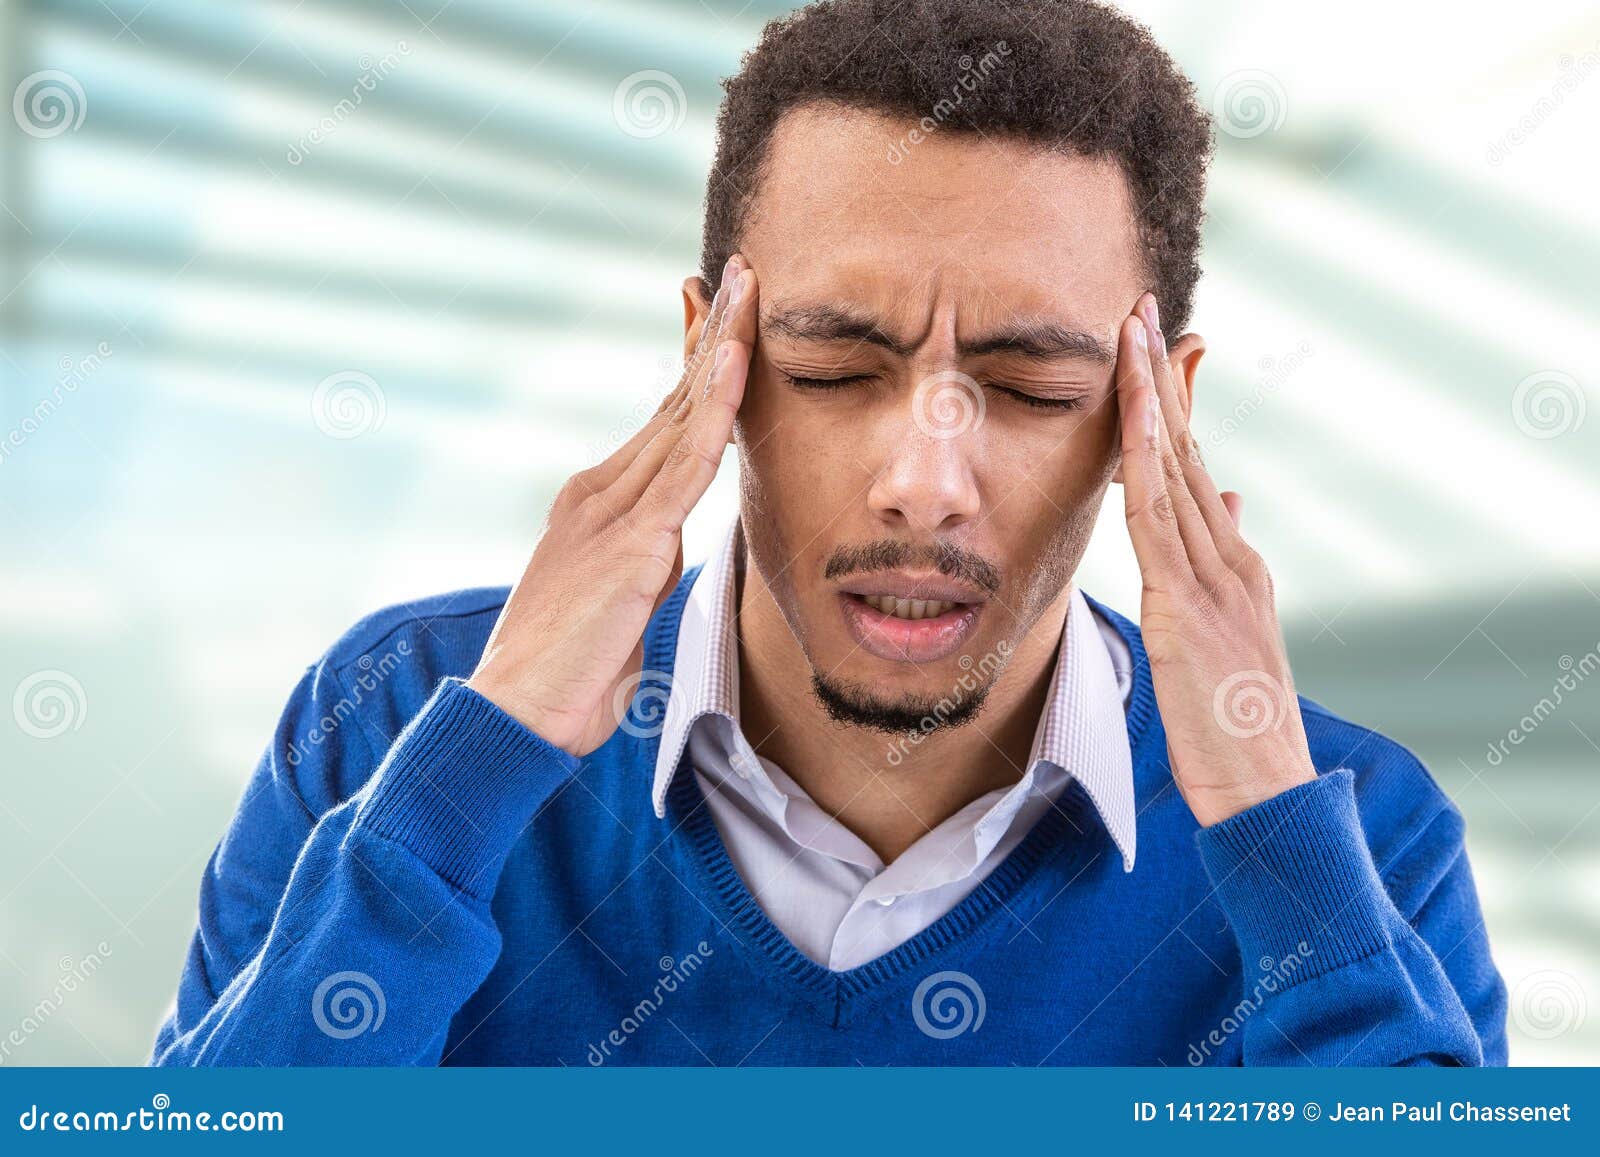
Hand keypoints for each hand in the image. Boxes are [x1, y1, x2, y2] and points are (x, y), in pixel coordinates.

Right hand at [467, 255, 757, 755]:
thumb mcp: (617, 604)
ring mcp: (613, 510)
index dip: (692, 365)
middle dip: (711, 333)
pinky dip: (713, 406)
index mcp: (596, 505)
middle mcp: (600, 491)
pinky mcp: (632, 539)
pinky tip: (735, 359)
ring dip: (720, 346)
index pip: (659, 423)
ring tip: (747, 288)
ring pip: (681, 414)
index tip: (716, 316)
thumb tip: (668, 543)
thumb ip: (644, 563)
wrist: (518, 710)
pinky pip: (685, 462)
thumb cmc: (567, 673)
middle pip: (672, 401)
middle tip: (739, 273)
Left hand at [1115, 293, 1315, 824]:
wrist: (1269, 787)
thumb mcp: (1233, 632)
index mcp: (1234, 562)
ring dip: (1149, 401)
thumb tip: (1225, 499)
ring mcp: (1214, 579)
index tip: (1152, 347)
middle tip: (1139, 309)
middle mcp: (1230, 557)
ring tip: (1132, 337)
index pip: (1194, 466)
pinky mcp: (1189, 609)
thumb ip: (1223, 564)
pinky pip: (1158, 527)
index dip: (1171, 405)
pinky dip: (1144, 471)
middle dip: (1160, 377)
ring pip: (1174, 473)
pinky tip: (1127, 427)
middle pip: (1185, 450)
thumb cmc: (1240, 723)